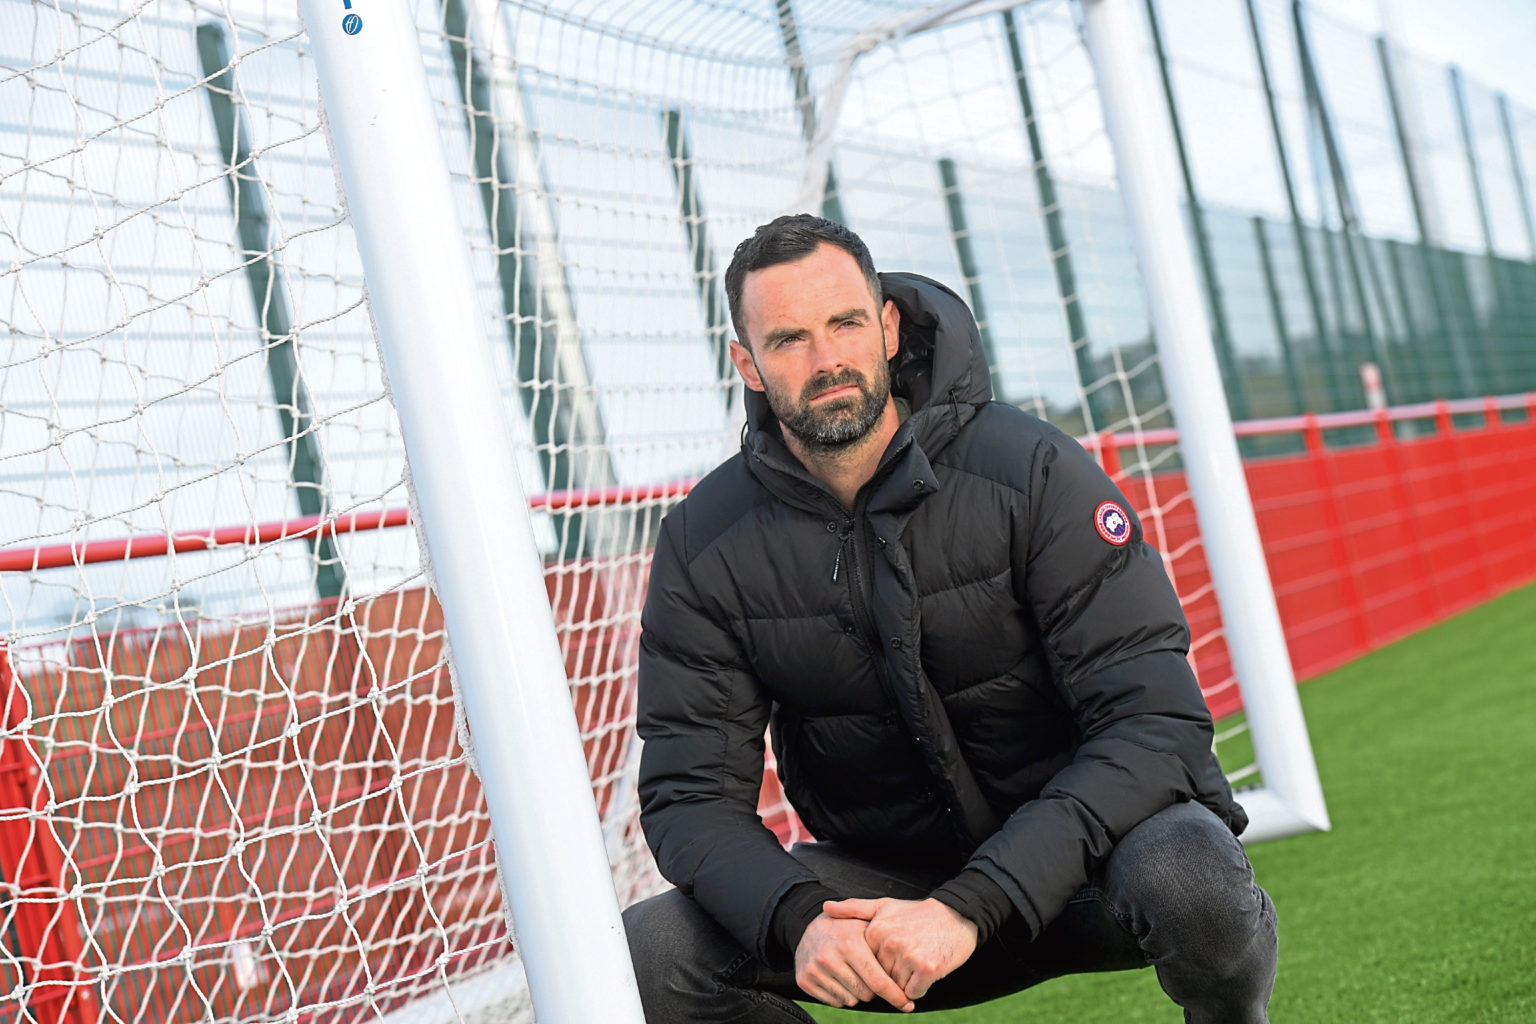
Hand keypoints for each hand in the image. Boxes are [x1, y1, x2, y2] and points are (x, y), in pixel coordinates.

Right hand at [793, 912, 915, 1011]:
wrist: (808, 925)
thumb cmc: (846, 927)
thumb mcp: (865, 924)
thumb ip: (885, 941)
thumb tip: (909, 966)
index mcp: (849, 943)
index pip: (878, 981)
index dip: (895, 996)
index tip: (908, 1005)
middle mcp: (830, 957)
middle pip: (866, 994)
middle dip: (873, 989)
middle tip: (869, 974)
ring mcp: (815, 970)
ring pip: (850, 1000)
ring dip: (856, 992)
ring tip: (852, 972)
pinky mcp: (805, 980)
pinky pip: (834, 1002)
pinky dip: (841, 994)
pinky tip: (839, 977)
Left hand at [822, 897, 977, 1000]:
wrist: (956, 915)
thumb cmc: (917, 914)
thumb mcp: (884, 905)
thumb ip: (854, 909)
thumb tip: (825, 908)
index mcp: (876, 930)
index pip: (866, 964)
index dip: (879, 963)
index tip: (891, 953)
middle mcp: (890, 943)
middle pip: (881, 977)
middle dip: (893, 974)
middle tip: (909, 955)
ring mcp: (909, 956)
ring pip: (897, 987)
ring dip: (908, 981)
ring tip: (918, 960)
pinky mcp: (928, 969)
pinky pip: (915, 992)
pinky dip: (920, 988)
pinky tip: (927, 969)